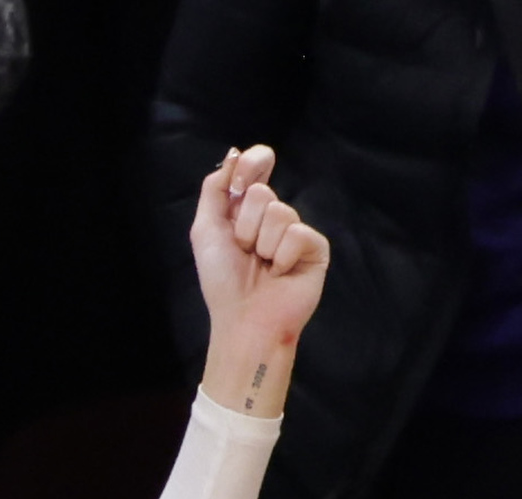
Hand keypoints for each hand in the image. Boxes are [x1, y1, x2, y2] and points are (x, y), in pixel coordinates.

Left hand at [192, 146, 330, 417]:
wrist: (244, 320)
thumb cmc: (223, 282)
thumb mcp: (206, 231)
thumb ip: (214, 191)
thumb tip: (232, 154)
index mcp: (247, 210)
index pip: (257, 165)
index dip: (252, 163)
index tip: (241, 178)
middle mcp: (272, 217)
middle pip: (260, 190)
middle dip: (244, 225)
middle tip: (245, 251)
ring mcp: (295, 231)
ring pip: (278, 212)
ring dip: (261, 245)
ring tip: (262, 267)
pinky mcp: (314, 248)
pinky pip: (296, 234)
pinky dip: (281, 257)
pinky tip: (280, 274)